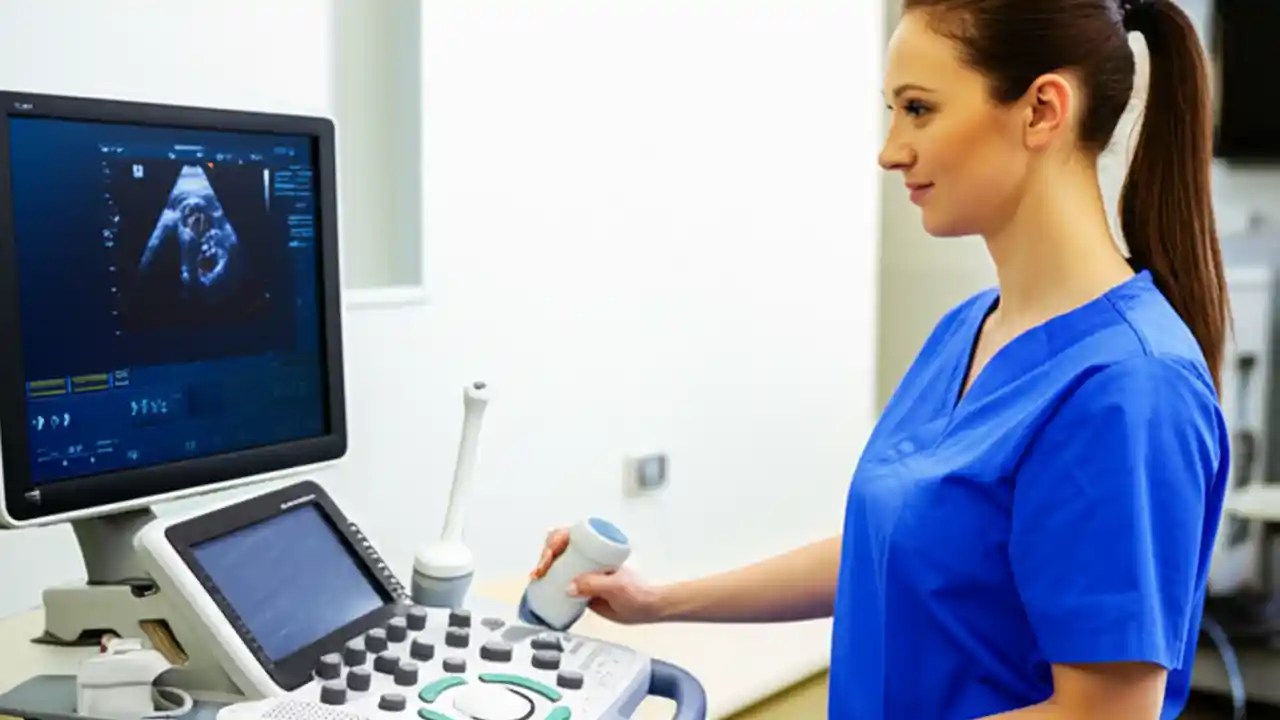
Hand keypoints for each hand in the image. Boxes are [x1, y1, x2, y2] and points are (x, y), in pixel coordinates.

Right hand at [529, 527, 663, 624]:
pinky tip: (540, 587)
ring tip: (537, 578)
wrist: (645, 610)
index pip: (571, 535)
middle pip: (559, 546)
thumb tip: (568, 586)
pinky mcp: (580, 587)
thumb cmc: (637, 593)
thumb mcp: (616, 586)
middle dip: (545, 554)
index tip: (550, 556)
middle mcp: (588, 556)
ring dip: (543, 567)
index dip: (555, 542)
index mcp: (598, 547)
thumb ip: (594, 585)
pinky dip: (548, 582)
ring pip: (556, 562)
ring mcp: (583, 571)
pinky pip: (559, 581)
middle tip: (540, 571)